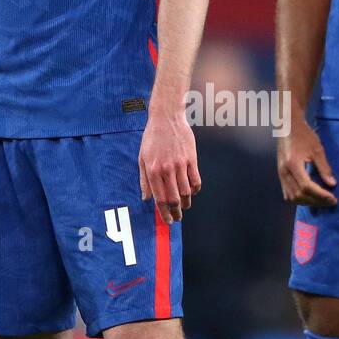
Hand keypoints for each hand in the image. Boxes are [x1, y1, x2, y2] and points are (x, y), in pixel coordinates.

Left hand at [139, 109, 200, 224]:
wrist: (167, 118)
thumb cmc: (152, 138)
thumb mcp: (142, 158)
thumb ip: (144, 180)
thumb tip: (146, 199)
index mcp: (152, 170)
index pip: (160, 199)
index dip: (164, 213)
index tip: (168, 221)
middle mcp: (166, 169)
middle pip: (174, 199)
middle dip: (176, 212)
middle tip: (177, 218)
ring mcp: (180, 164)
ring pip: (187, 192)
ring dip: (186, 203)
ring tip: (184, 207)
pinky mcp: (191, 159)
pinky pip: (196, 180)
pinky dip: (195, 190)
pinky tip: (191, 192)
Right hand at [277, 120, 337, 206]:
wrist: (288, 126)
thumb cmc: (304, 135)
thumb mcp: (317, 149)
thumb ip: (324, 168)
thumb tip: (332, 184)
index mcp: (293, 164)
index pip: (306, 187)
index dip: (321, 195)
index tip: (333, 198)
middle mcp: (284, 172)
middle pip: (299, 195)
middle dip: (316, 201)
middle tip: (331, 201)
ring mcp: (280, 174)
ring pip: (292, 198)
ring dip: (308, 202)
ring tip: (322, 201)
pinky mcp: (281, 175)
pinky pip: (287, 194)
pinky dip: (299, 199)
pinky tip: (310, 197)